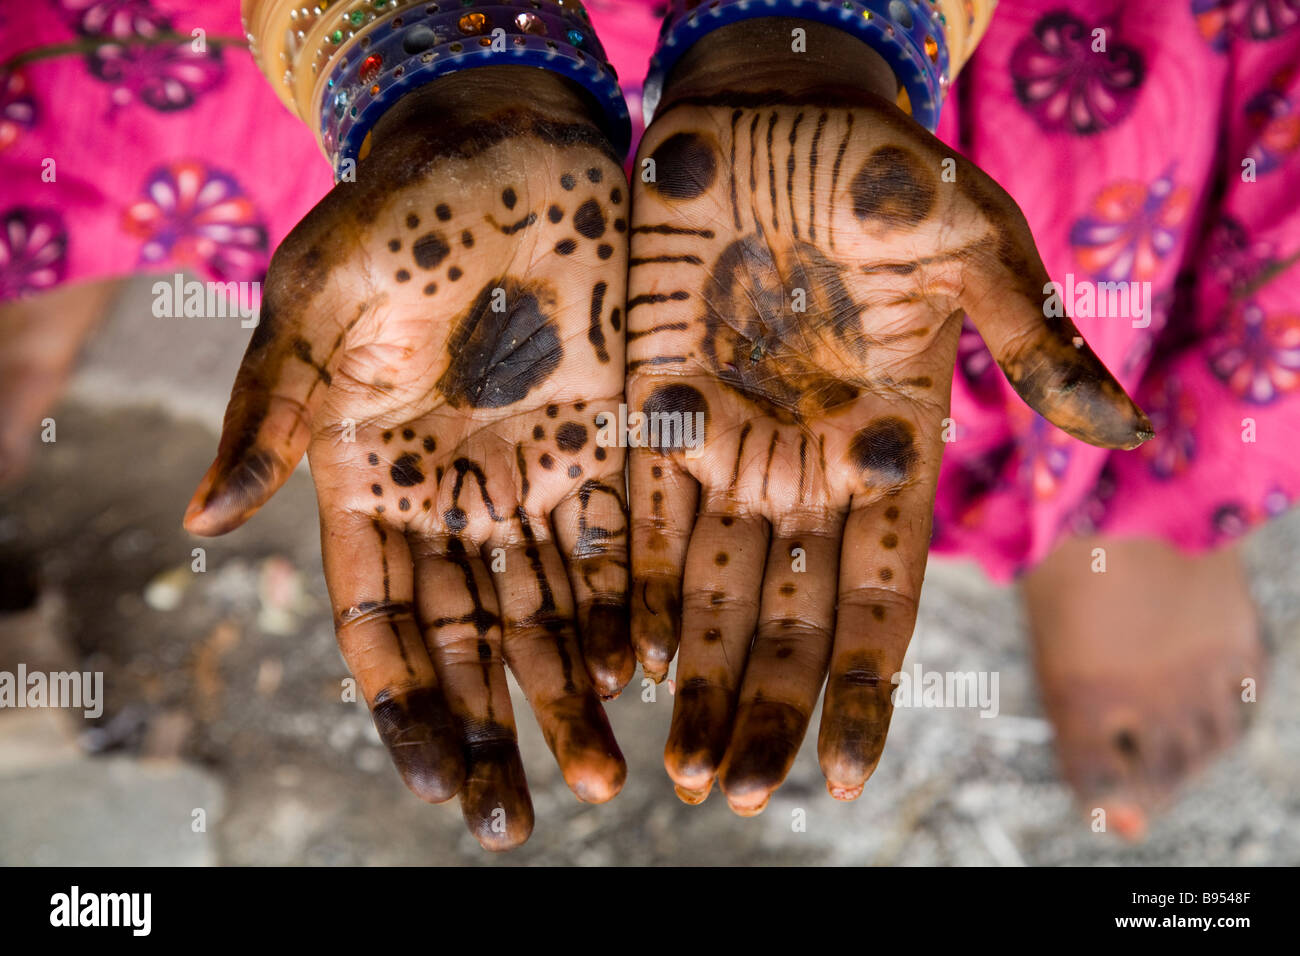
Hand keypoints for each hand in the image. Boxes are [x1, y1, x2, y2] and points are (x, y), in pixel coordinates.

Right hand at [184, 68, 632, 848]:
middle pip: (475, 637)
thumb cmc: (395, 218)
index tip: (438, 785)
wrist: (508, 150)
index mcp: (371, 482)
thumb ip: (271, 415)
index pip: (382, 623)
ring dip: (574, 691)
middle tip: (525, 819)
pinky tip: (646, 671)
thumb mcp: (315, 307)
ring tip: (608, 770)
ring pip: (554, 607)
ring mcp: (536, 476)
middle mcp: (455, 498)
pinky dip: (630, 608)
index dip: (409, 706)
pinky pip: (621, 545)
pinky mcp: (610, 445)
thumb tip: (203, 525)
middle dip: (498, 727)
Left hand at [626, 20, 1151, 812]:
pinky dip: (633, 587)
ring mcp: (726, 442)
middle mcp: (804, 467)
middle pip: (786, 616)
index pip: (879, 595)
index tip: (845, 771)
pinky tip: (628, 664)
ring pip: (709, 585)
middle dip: (765, 708)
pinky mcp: (655, 405)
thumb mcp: (977, 252)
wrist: (775, 112)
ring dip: (698, 679)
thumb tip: (1129, 440)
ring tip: (684, 770)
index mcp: (886, 450)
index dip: (863, 685)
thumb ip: (1037, 348)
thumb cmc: (890, 175)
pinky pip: (639, 513)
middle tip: (739, 796)